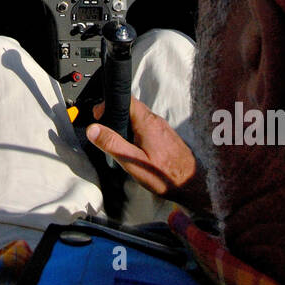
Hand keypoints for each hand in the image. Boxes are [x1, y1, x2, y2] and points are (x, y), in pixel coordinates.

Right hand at [87, 98, 207, 212]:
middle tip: (105, 130)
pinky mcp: (166, 136)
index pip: (126, 99)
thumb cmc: (164, 175)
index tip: (98, 115)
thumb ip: (112, 144)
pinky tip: (134, 149)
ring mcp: (162, 128)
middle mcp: (156, 121)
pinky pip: (147, 127)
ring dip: (126, 125)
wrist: (191, 184)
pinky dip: (136, 133)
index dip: (109, 104)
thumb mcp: (132, 161)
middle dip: (116, 115)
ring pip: (139, 118)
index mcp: (146, 122)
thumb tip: (93, 130)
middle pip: (131, 108)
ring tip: (118, 142)